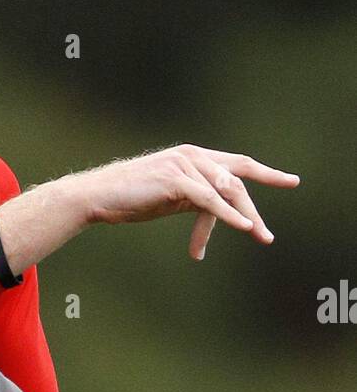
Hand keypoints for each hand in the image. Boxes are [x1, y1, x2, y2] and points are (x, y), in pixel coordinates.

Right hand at [81, 143, 300, 259]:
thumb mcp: (170, 199)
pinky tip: (244, 227)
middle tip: (267, 235)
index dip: (266, 173)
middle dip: (254, 207)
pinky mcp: (176, 180)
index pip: (236, 164)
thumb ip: (195, 199)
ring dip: (245, 216)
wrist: (99, 197)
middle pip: (236, 179)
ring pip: (226, 190)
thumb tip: (216, 213)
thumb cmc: (130, 199)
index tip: (291, 181)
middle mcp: (192, 156)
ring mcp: (184, 165)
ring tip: (260, 236)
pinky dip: (229, 214)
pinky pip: (210, 200)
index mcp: (193, 157)